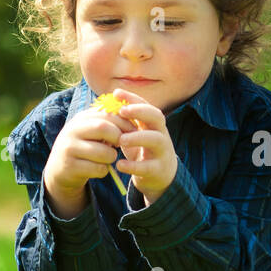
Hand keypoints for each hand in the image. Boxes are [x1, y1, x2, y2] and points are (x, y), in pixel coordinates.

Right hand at [43, 102, 137, 213]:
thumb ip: (108, 122)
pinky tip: (98, 169)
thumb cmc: (84, 147)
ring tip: (107, 158)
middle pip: (103, 128)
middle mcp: (71, 131)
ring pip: (104, 152)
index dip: (124, 122)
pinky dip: (103, 170)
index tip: (132, 131)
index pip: (107, 114)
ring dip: (111, 157)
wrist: (59, 169)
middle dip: (118, 137)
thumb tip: (133, 118)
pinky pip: (98, 169)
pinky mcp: (69, 167)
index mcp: (80, 118)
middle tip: (120, 145)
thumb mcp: (92, 131)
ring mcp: (69, 149)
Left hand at [107, 88, 177, 203]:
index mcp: (153, 125)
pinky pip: (148, 166)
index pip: (146, 105)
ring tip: (121, 140)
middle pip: (157, 117)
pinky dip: (133, 165)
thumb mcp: (135, 135)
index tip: (116, 93)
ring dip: (137, 137)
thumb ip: (125, 122)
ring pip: (155, 139)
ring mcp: (162, 151)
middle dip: (140, 111)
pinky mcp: (158, 170)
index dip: (133, 98)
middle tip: (122, 112)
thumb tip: (107, 104)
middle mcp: (161, 134)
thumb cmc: (143, 151)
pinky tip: (120, 165)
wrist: (160, 177)